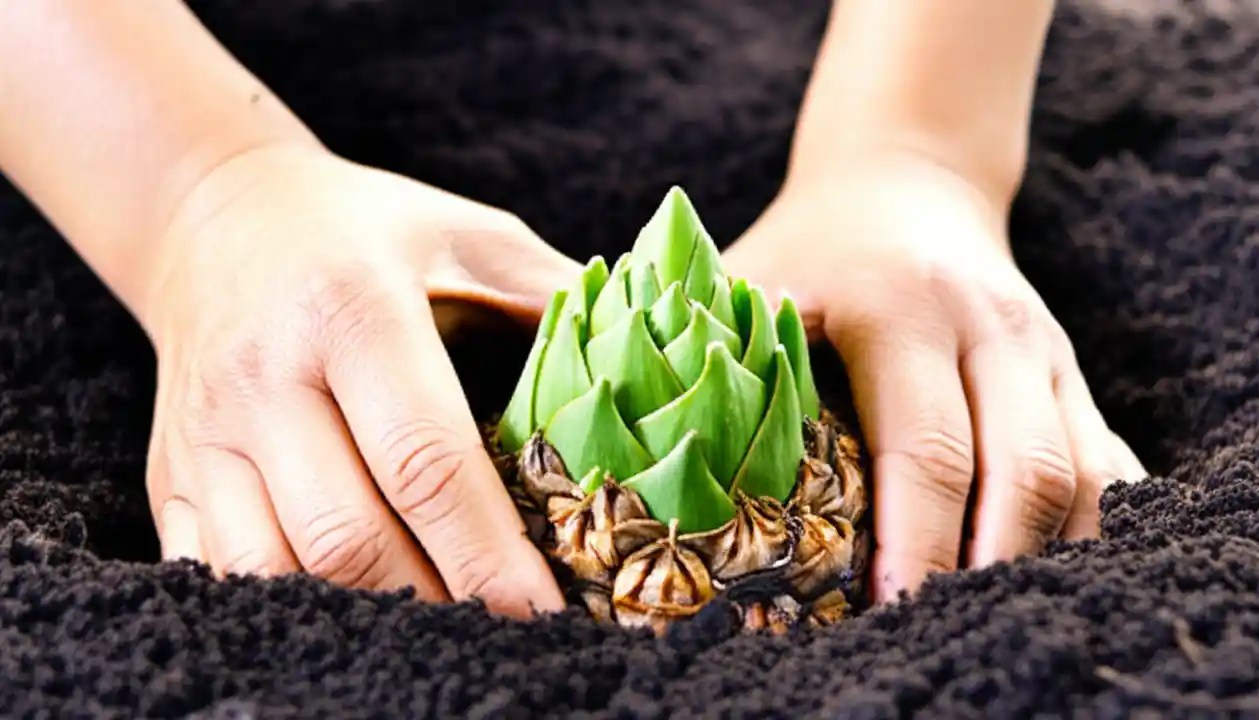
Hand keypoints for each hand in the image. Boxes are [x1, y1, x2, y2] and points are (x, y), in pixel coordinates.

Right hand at [139, 144, 576, 616]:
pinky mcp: (171, 471)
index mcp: (351, 309)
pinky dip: (284, 608)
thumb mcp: (471, 232)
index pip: (425, 458)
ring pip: (276, 569)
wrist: (217, 216)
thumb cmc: (369, 230)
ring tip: (438, 632)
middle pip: (348, 535)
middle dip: (435, 604)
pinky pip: (215, 570)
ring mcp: (206, 432)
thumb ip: (555, 295)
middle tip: (506, 635)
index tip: (546, 610)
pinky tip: (351, 613)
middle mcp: (266, 377)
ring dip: (362, 617)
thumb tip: (661, 358)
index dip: (489, 550)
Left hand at [724, 151, 1145, 601]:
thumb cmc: (808, 250)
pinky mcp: (1071, 371)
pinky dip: (1086, 527)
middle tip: (940, 630)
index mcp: (902, 310)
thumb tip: (655, 469)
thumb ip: (711, 360)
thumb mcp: (750, 281)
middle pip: (1026, 473)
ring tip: (988, 616)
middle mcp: (991, 327)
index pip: (925, 448)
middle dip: (991, 566)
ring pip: (1084, 476)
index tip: (890, 609)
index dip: (916, 540)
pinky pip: (1105, 461)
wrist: (902, 180)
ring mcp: (1046, 348)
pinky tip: (1038, 571)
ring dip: (1044, 556)